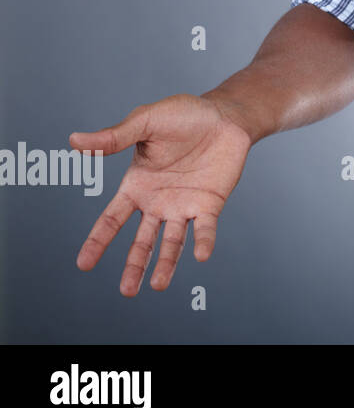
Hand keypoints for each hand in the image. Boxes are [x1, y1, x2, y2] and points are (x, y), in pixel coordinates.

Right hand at [70, 93, 253, 294]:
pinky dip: (202, 242)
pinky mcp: (210, 204)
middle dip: (133, 265)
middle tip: (126, 291)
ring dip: (164, 264)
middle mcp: (158, 202)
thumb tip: (74, 140)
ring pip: (171, 242)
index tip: (83, 264)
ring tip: (156, 286)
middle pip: (141, 241)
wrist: (225, 116)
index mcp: (137, 186)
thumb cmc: (183, 115)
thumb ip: (114, 137)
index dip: (97, 241)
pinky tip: (200, 256)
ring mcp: (184, 205)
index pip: (112, 219)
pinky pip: (204, 228)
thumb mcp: (145, 122)